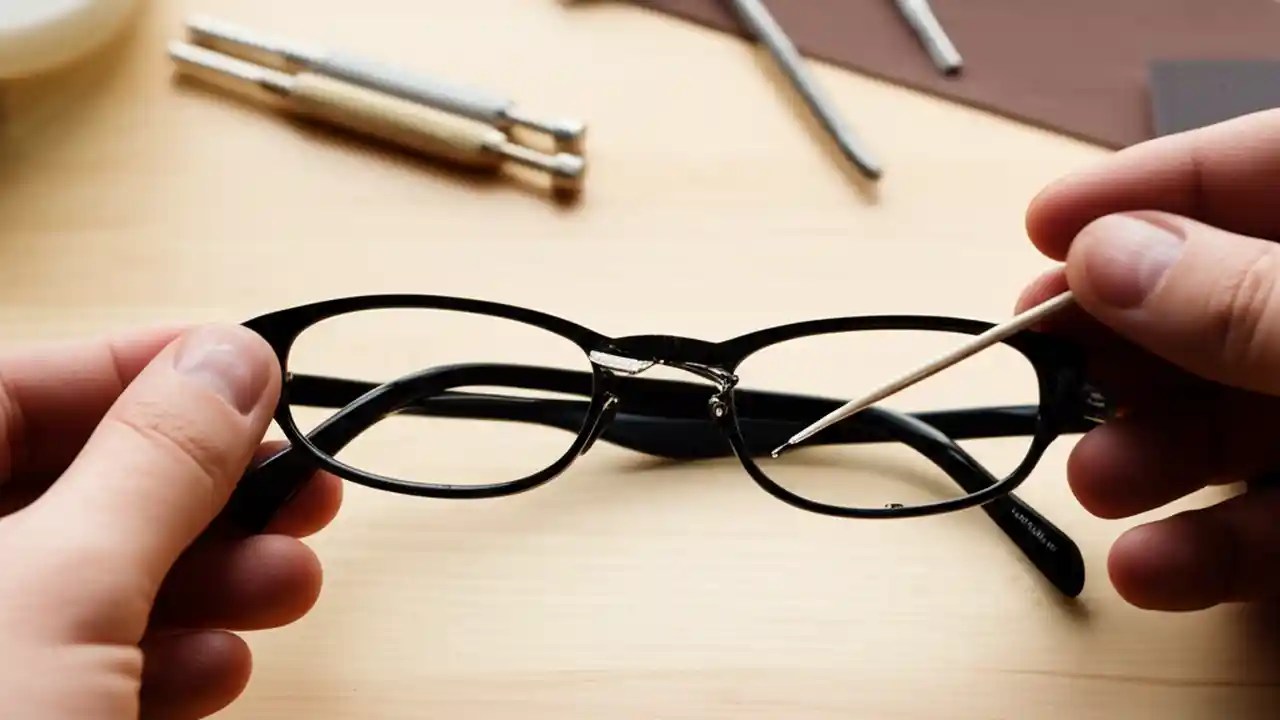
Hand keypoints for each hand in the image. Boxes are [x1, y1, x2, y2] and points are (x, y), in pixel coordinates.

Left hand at [0, 324, 341, 717]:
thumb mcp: (68, 585)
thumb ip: (156, 461)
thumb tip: (231, 359)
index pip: (12, 388)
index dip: (134, 366)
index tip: (244, 368)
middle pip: (74, 486)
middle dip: (203, 490)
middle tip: (300, 486)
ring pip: (97, 578)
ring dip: (212, 578)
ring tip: (289, 584)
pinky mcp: (20, 715)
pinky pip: (91, 663)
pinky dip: (168, 656)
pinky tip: (220, 663)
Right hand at [1017, 109, 1279, 611]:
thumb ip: (1252, 304)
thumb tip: (1106, 260)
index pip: (1264, 168)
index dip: (1150, 189)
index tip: (1045, 224)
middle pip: (1226, 300)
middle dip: (1128, 340)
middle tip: (1040, 356)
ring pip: (1241, 420)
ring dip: (1151, 455)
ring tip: (1092, 480)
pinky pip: (1279, 522)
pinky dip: (1210, 551)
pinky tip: (1150, 566)